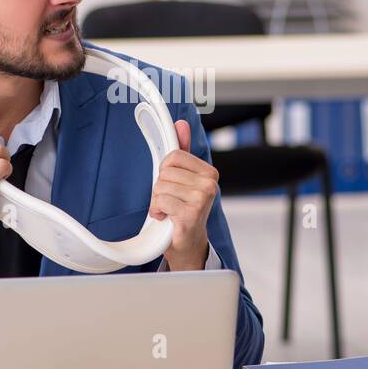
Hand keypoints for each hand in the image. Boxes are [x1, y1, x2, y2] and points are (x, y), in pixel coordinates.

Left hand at [149, 119, 218, 271]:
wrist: (188, 243)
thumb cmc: (183, 210)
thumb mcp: (182, 179)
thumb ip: (182, 152)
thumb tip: (181, 124)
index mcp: (209, 173)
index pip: (173, 156)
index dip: (165, 171)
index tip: (171, 184)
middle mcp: (210, 184)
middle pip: (165, 171)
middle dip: (160, 187)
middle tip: (170, 202)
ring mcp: (202, 199)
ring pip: (161, 186)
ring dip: (158, 201)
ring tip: (169, 211)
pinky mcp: (191, 213)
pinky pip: (161, 201)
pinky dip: (158, 211)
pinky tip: (167, 218)